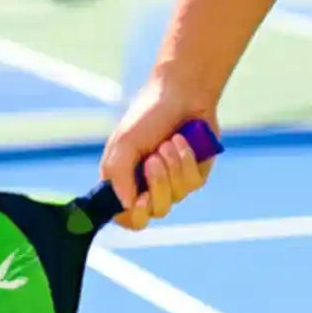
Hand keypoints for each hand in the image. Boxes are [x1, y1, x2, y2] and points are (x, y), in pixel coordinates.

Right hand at [100, 77, 218, 230]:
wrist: (180, 95)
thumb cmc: (146, 117)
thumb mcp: (124, 145)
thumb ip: (119, 176)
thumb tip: (126, 206)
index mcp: (123, 181)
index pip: (126, 216)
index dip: (133, 215)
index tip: (141, 200)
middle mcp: (146, 186)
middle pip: (154, 211)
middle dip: (157, 184)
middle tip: (153, 159)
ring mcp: (172, 183)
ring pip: (175, 197)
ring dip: (172, 167)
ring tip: (168, 142)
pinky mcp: (193, 175)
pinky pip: (192, 183)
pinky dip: (186, 160)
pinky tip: (182, 142)